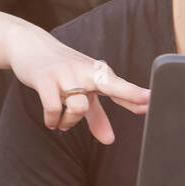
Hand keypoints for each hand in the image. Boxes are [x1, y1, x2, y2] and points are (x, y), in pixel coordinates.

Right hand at [8, 29, 148, 143]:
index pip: (121, 87)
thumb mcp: (81, 92)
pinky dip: (53, 120)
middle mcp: (86, 72)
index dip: (137, 96)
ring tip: (63, 124)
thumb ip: (97, 116)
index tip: (153, 101)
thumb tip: (110, 141)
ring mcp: (65, 74)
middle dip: (129, 93)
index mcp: (98, 74)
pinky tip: (52, 122)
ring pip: (78, 107)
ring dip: (70, 123)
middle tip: (146, 102)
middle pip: (111, 84)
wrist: (31, 44)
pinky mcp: (45, 79)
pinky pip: (54, 107)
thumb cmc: (63, 70)